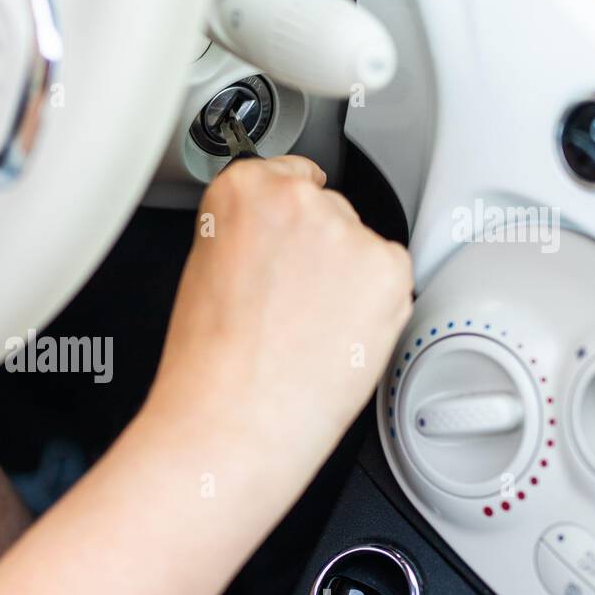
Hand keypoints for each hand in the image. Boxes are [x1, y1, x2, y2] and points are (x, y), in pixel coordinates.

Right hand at [143, 156, 412, 475]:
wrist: (233, 420)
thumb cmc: (209, 365)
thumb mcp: (205, 269)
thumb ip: (246, 233)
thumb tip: (276, 237)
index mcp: (242, 190)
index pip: (284, 173)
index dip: (285, 219)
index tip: (282, 243)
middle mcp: (298, 199)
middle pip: (327, 209)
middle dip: (318, 250)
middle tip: (288, 302)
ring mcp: (348, 233)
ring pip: (360, 246)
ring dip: (346, 278)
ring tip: (307, 329)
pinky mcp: (389, 271)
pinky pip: (389, 278)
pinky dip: (372, 305)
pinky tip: (334, 336)